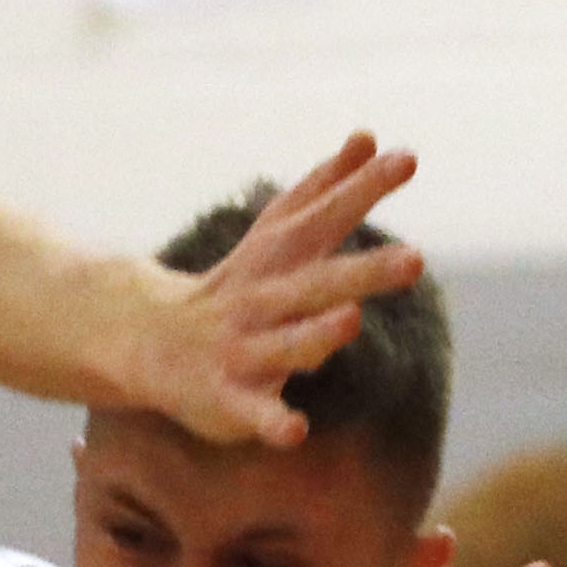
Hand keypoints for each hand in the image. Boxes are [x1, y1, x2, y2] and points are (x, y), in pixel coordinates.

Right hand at [133, 135, 425, 448]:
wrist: (150, 342)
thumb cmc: (237, 286)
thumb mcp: (277, 235)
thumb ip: (324, 188)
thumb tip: (367, 136)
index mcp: (279, 259)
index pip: (325, 217)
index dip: (364, 189)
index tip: (408, 158)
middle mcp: (263, 299)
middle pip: (317, 283)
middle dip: (365, 272)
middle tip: (416, 260)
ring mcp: (242, 348)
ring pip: (284, 344)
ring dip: (316, 335)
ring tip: (351, 320)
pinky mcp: (227, 398)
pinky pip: (253, 413)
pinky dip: (272, 422)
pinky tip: (295, 431)